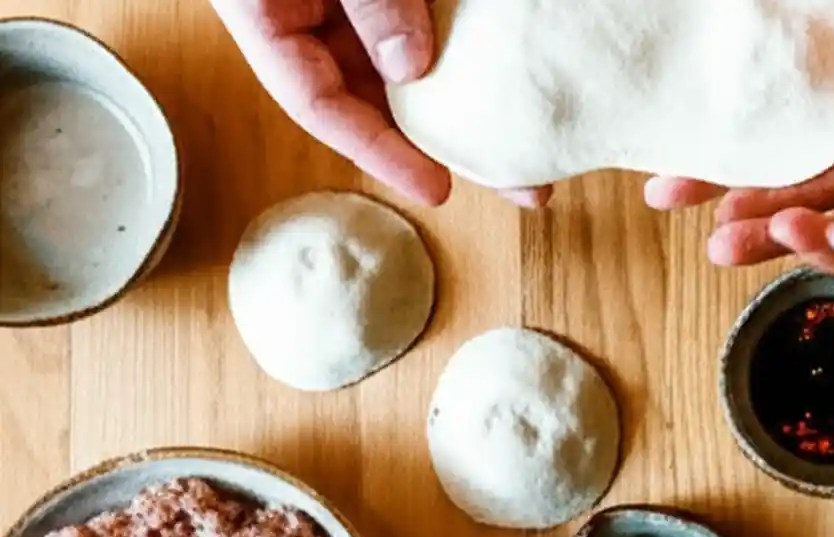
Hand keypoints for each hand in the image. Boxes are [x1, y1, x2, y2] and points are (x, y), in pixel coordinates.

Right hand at [211, 0, 550, 207]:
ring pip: (406, 61)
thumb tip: (411, 65)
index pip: (319, 104)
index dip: (379, 152)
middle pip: (375, 95)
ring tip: (532, 142)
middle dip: (445, 142)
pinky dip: (465, 47)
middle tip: (519, 186)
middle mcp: (307, 10)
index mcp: (266, 12)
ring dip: (464, 101)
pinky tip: (511, 75)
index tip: (438, 187)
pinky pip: (424, 20)